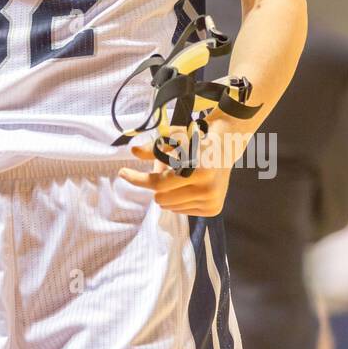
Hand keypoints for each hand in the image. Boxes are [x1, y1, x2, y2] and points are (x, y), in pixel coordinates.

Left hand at [118, 118, 248, 215]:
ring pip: (170, 206)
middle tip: (165, 168)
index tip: (122, 173)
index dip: (138, 179)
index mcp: (198, 170)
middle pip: (161, 198)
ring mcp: (211, 201)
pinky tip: (187, 185)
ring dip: (167, 192)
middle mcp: (207, 189)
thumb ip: (154, 147)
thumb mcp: (174, 137)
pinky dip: (177, 200)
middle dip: (156, 184)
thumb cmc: (196, 139)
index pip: (158, 183)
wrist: (225, 146)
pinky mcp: (213, 209)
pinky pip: (181, 211)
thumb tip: (133, 151)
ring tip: (179, 175)